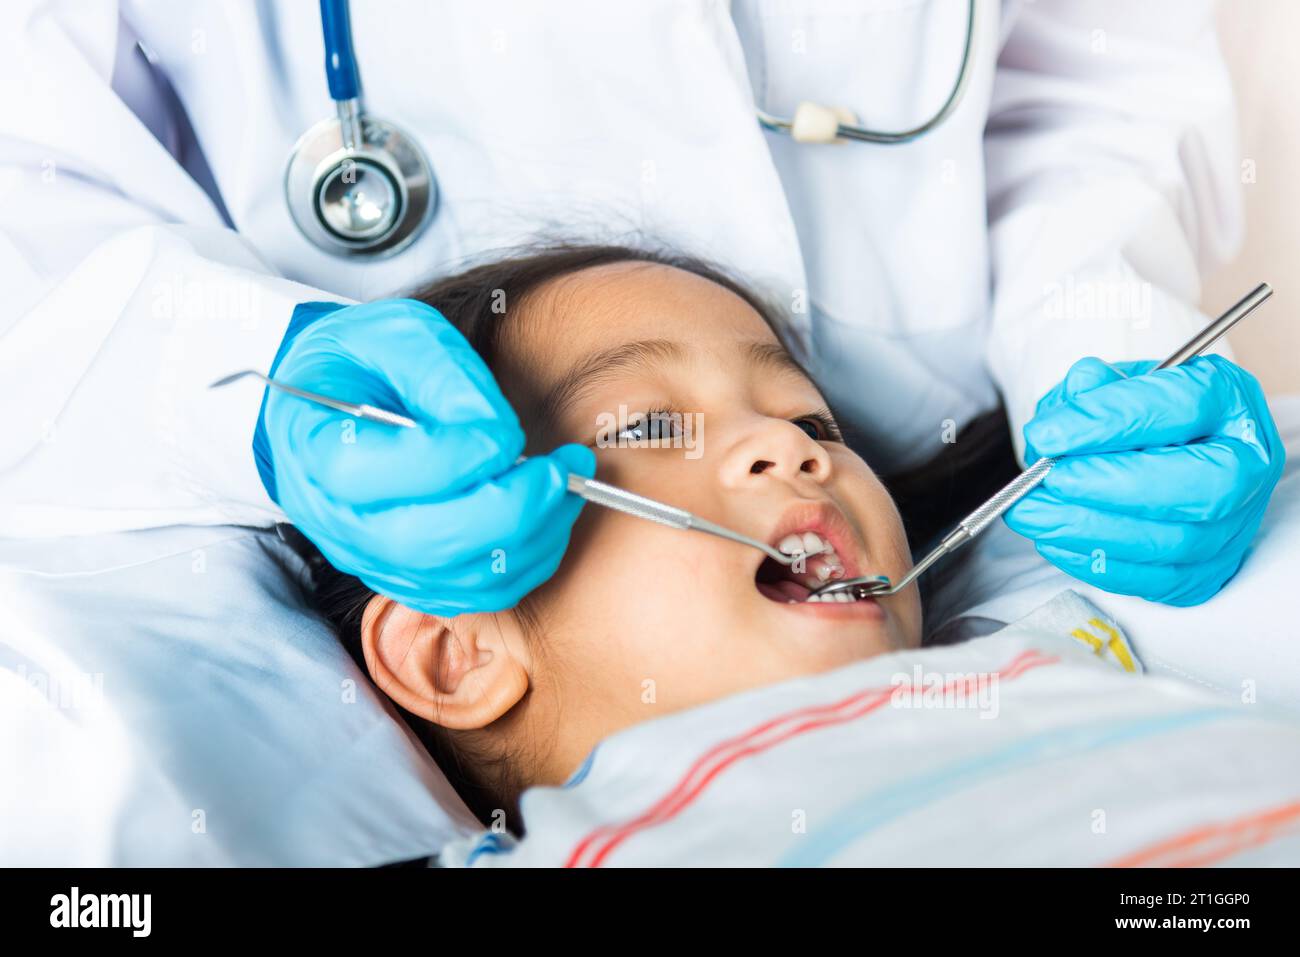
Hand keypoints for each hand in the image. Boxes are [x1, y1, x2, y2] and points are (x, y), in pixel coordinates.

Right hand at [254, 300, 594, 614]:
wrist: (335, 403)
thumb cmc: (361, 362)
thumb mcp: (394, 334)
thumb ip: (442, 376)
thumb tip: (499, 435)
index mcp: (313, 450)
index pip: (375, 476)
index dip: (454, 459)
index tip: (507, 433)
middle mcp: (337, 521)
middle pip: (425, 543)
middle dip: (510, 509)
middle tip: (559, 469)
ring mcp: (373, 559)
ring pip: (460, 578)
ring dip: (531, 537)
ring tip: (566, 484)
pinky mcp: (411, 578)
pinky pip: (477, 593)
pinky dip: (526, 561)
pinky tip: (549, 514)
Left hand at [1003, 355, 1284, 605]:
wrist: (1160, 452)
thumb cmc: (1136, 416)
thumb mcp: (1113, 383)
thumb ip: (1090, 392)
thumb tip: (1066, 415)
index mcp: (1229, 401)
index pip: (1181, 406)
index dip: (1109, 421)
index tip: (1048, 433)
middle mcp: (1247, 465)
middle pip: (1196, 486)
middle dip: (1108, 486)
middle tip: (1047, 480)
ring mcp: (1234, 525)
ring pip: (1173, 541)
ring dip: (1089, 530)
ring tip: (1031, 513)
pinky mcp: (1207, 570)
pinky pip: (1155, 580)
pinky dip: (1096, 563)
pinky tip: (1053, 541)